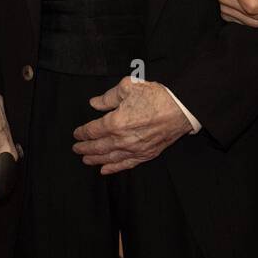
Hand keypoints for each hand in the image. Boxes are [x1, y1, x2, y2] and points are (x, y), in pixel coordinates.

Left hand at [72, 77, 191, 174]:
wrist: (181, 109)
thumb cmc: (157, 96)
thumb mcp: (129, 87)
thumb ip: (109, 97)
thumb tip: (94, 103)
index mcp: (116, 122)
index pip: (93, 130)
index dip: (82, 132)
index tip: (77, 133)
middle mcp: (122, 140)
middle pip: (98, 147)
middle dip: (85, 148)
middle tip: (76, 149)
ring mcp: (134, 149)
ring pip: (109, 158)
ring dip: (95, 159)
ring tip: (86, 160)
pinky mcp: (146, 154)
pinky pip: (126, 164)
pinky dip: (114, 168)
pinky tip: (105, 170)